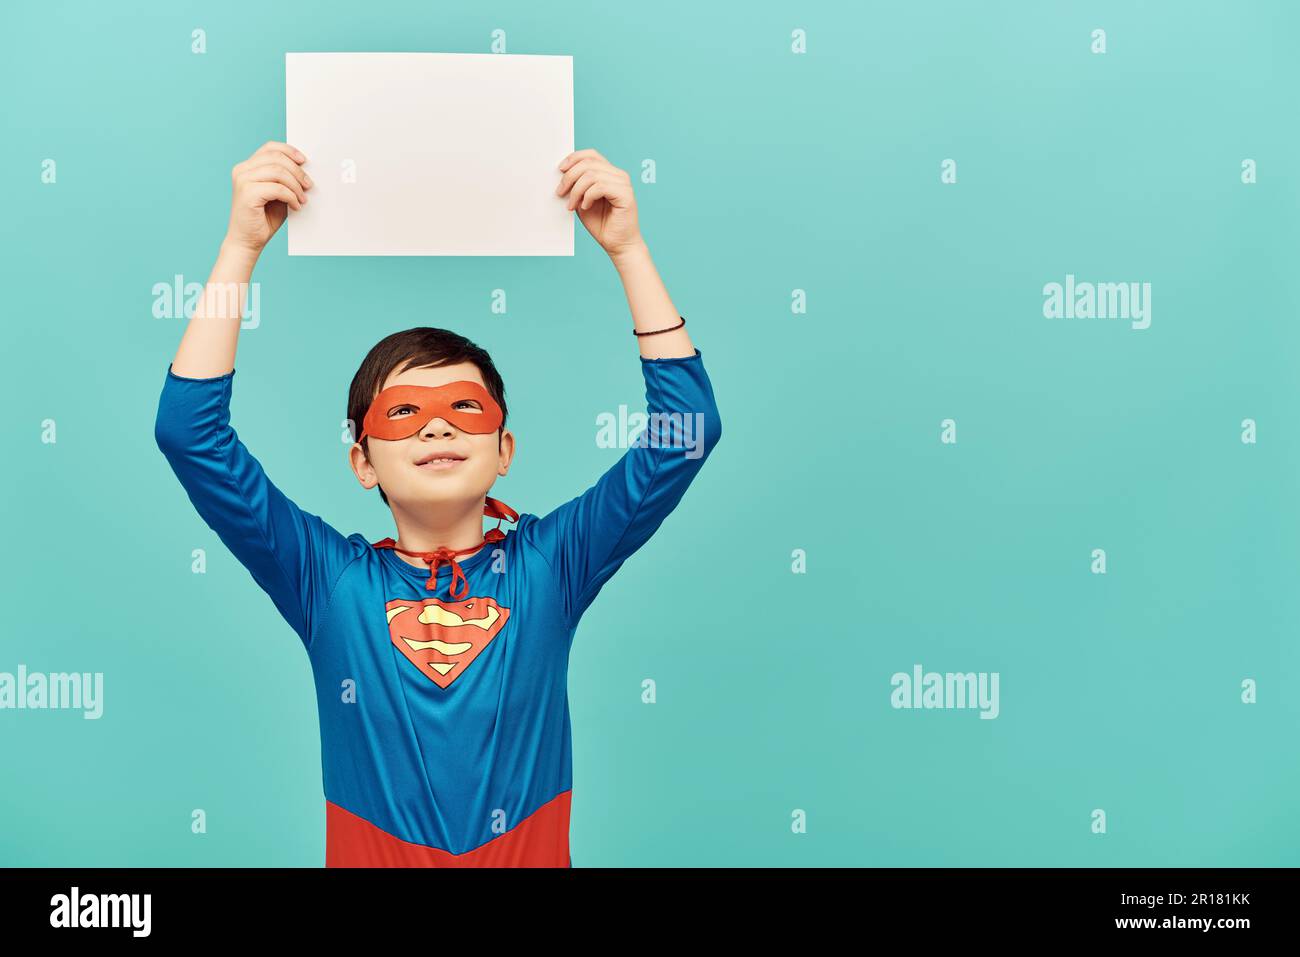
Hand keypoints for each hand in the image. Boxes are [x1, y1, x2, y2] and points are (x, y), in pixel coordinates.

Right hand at [224, 141, 312, 255]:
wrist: (248, 241)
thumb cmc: (264, 218)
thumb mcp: (278, 194)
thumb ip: (285, 179)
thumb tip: (305, 169)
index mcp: (247, 167)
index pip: (270, 148)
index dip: (289, 151)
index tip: (304, 161)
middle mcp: (242, 170)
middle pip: (276, 158)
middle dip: (297, 171)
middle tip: (309, 185)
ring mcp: (243, 180)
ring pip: (278, 172)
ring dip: (296, 185)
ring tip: (303, 199)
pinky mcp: (247, 193)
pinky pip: (277, 188)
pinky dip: (291, 197)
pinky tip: (296, 206)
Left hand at [556, 149, 642, 257]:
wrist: (618, 245)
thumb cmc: (601, 224)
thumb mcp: (582, 200)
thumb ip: (576, 186)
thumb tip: (561, 173)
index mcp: (609, 173)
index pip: (591, 155)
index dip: (574, 158)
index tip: (560, 170)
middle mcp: (619, 175)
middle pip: (589, 163)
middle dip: (569, 177)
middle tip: (560, 193)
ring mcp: (623, 184)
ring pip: (592, 175)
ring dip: (576, 190)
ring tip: (572, 206)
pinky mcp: (626, 195)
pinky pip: (600, 186)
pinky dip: (588, 196)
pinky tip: (585, 207)